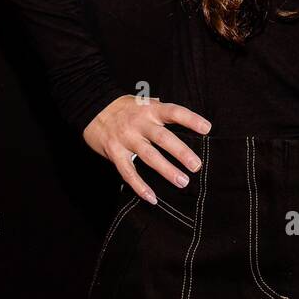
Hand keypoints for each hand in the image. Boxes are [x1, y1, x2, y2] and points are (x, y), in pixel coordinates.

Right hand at [82, 95, 211, 202]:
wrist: (91, 107)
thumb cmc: (124, 107)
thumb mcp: (143, 101)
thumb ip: (161, 109)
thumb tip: (183, 117)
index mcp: (150, 109)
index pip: (174, 112)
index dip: (190, 119)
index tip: (207, 128)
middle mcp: (139, 123)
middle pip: (163, 138)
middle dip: (181, 152)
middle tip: (196, 165)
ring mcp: (126, 139)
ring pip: (148, 156)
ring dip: (166, 170)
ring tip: (182, 182)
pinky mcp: (114, 153)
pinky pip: (128, 172)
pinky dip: (140, 186)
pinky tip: (152, 197)